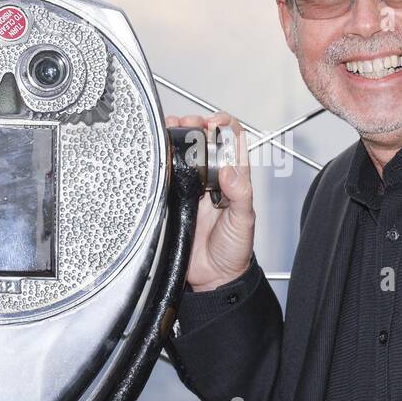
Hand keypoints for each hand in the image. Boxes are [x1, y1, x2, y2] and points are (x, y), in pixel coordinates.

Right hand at [165, 111, 254, 291]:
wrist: (213, 277)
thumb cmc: (234, 250)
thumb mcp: (243, 220)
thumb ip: (240, 194)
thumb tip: (229, 170)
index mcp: (233, 178)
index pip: (232, 141)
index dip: (225, 126)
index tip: (215, 123)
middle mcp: (211, 178)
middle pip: (204, 140)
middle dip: (196, 124)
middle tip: (190, 124)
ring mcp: (191, 187)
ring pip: (183, 152)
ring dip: (177, 136)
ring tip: (172, 129)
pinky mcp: (172, 199)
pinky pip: (166, 175)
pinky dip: (161, 159)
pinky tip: (158, 150)